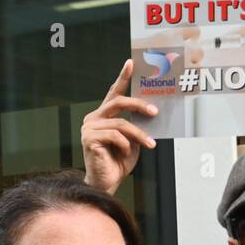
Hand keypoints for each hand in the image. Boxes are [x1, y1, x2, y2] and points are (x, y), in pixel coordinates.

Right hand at [80, 60, 157, 194]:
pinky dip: (126, 144)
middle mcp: (93, 119)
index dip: (122, 77)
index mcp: (102, 116)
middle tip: (155, 112)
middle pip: (119, 102)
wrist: (107, 181)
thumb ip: (136, 123)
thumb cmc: (119, 160)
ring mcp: (88, 129)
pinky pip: (115, 136)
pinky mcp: (88, 139)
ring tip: (149, 144)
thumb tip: (152, 110)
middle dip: (139, 105)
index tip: (131, 63)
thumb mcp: (133, 138)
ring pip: (121, 123)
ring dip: (139, 134)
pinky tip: (127, 152)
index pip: (113, 93)